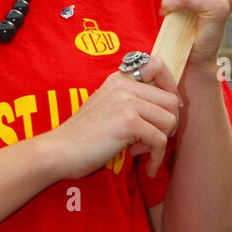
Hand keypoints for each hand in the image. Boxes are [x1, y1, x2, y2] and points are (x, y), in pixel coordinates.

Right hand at [51, 55, 180, 180]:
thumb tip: (169, 107)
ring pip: (170, 120)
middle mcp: (125, 84)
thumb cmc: (84, 135)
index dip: (170, 86)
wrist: (59, 149)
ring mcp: (126, 101)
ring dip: (160, 142)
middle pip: (172, 100)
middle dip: (168, 125)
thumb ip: (132, 100)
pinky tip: (146, 167)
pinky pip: (160, 140)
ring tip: (140, 150)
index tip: (165, 111)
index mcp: (120, 78)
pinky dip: (156, 158)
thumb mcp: (108, 106)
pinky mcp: (128, 122)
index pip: (158, 64)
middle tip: (151, 140)